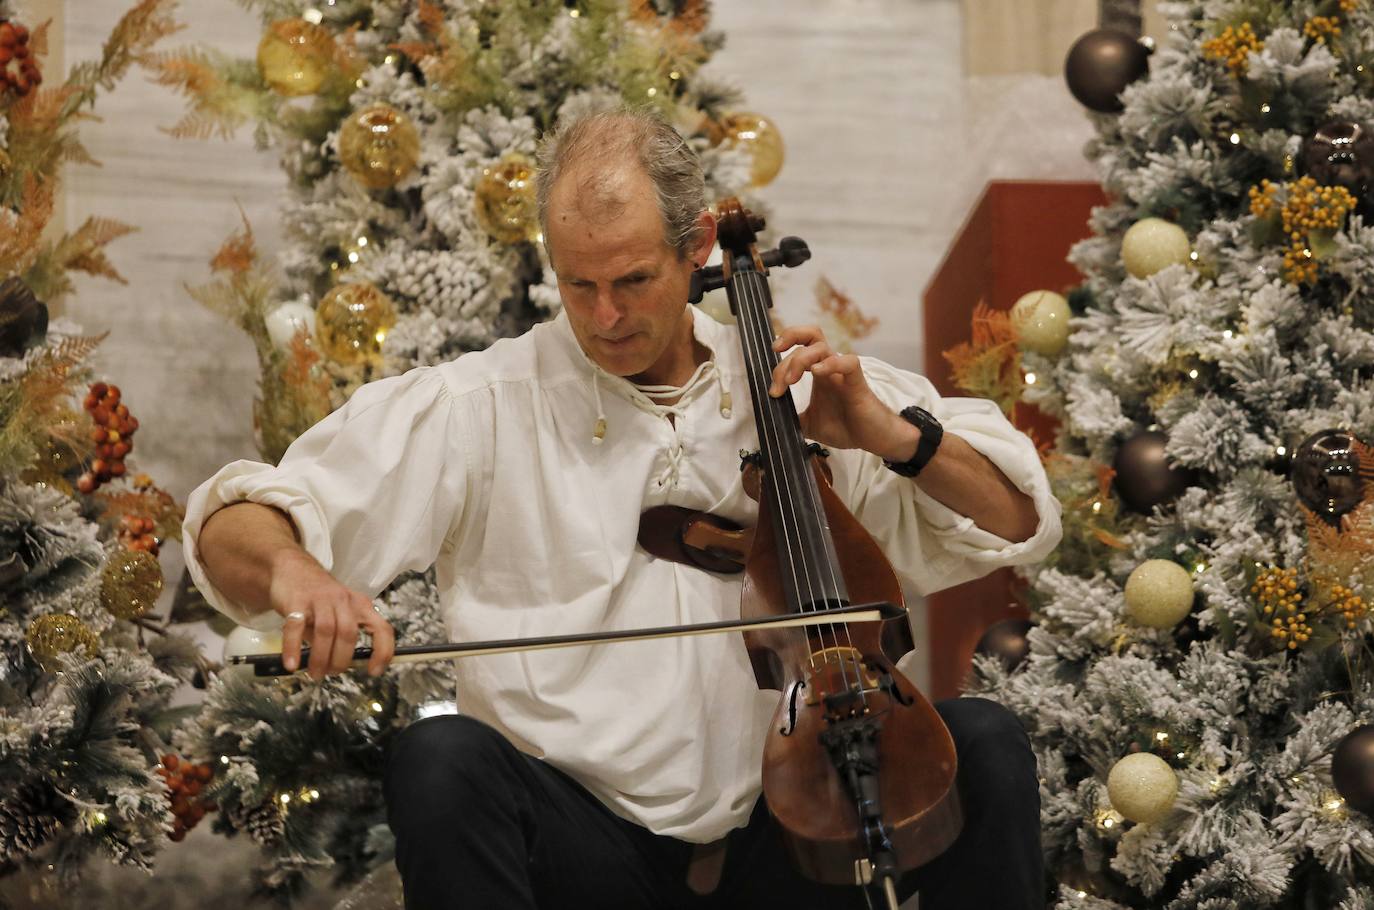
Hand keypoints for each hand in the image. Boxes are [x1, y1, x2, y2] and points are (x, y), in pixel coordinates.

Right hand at [267, 549, 395, 679]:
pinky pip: (296, 627)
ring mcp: (320, 599)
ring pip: (326, 631)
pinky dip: (293, 648)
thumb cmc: (319, 597)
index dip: (382, 652)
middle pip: (348, 634)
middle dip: (341, 660)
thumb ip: (339, 637)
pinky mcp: (296, 601)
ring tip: (315, 674)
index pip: (382, 629)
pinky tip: (292, 665)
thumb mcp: (337, 614)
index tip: (374, 672)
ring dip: (321, 658)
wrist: (292, 567)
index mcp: (360, 605)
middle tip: (330, 674)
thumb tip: (338, 666)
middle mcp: (344, 600)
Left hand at [768, 325, 916, 461]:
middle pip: (810, 335)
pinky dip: (830, 363)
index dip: (780, 362)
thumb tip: (772, 418)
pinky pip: (848, 361)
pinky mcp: (857, 381)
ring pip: (822, 346)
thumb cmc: (846, 427)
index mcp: (818, 372)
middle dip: (788, 343)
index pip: (798, 348)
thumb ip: (792, 417)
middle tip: (777, 370)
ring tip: (790, 381)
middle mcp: (829, 367)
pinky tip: (817, 373)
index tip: (772, 387)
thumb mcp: (809, 424)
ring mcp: (842, 372)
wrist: (872, 439)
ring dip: (800, 359)